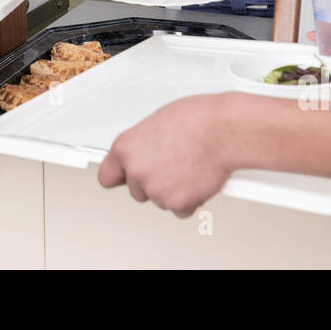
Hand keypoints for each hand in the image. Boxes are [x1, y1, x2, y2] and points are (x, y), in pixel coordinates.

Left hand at [97, 93, 233, 217]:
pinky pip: (180, 210)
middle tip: (170, 166)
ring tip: (188, 166)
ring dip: (172, 189)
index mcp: (126, 149)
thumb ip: (143, 143)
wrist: (223, 131)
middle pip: (136, 190)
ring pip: (159, 200)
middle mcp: (137, 171)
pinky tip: (197, 179)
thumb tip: (145, 151)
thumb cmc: (197, 120)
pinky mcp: (178, 204)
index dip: (119, 177)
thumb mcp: (157, 122)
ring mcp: (156, 190)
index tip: (124, 177)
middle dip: (152, 182)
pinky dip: (190, 199)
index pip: (107, 175)